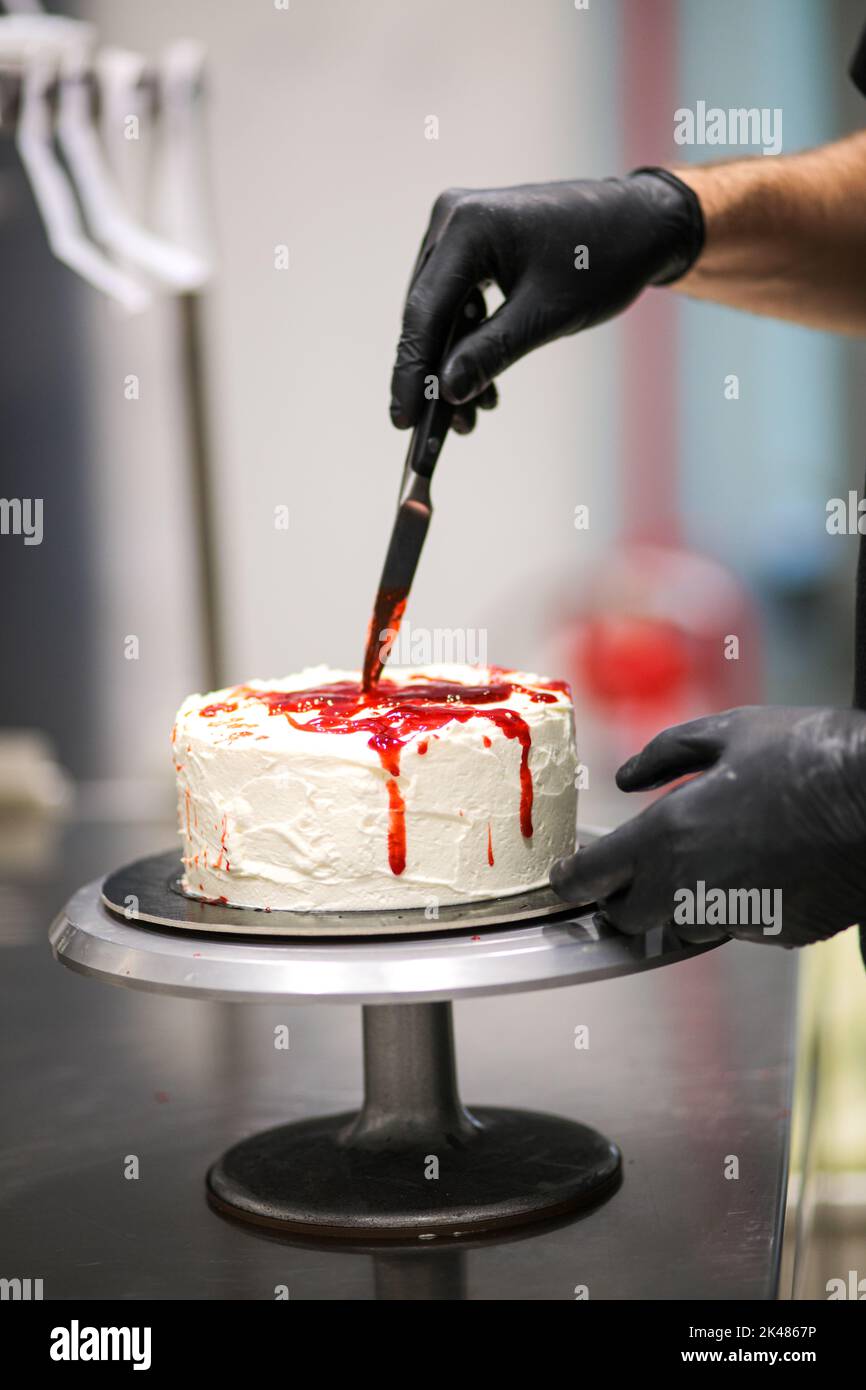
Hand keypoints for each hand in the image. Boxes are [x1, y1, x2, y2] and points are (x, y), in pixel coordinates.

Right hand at [390, 169, 702, 433]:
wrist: (642, 224)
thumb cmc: (602, 261)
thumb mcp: (546, 316)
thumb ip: (491, 352)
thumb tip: (447, 391)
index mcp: (467, 226)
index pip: (424, 311)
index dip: (411, 372)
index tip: (403, 421)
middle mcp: (452, 220)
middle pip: (426, 313)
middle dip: (433, 376)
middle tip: (434, 433)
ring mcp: (460, 228)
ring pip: (440, 313)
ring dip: (452, 366)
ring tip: (470, 418)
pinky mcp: (474, 244)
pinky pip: (458, 301)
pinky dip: (468, 344)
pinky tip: (482, 387)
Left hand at [551, 706, 865, 947]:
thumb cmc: (806, 756)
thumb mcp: (728, 732)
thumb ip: (665, 755)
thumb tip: (628, 778)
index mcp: (667, 835)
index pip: (593, 878)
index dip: (571, 881)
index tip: (566, 880)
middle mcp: (692, 886)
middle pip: (629, 917)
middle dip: (623, 899)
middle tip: (634, 874)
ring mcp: (735, 917)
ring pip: (685, 925)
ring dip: (685, 903)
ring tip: (716, 859)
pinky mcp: (778, 934)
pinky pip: (741, 927)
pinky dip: (741, 906)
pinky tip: (766, 868)